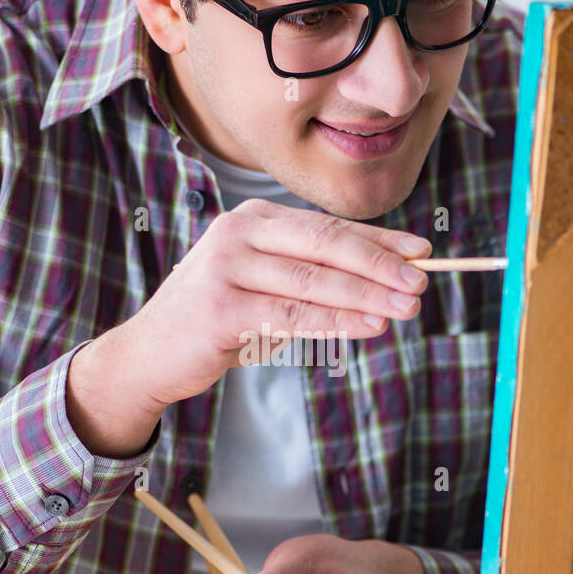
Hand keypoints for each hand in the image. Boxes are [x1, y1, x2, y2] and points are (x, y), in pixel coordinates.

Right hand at [68, 200, 430, 447]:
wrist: (150, 354)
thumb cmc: (218, 319)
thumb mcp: (264, 286)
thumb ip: (311, 277)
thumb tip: (387, 279)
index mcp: (253, 219)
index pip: (328, 227)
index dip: (379, 240)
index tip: (421, 252)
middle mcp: (239, 233)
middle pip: (326, 246)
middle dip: (380, 265)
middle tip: (422, 282)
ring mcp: (226, 267)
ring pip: (313, 282)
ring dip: (366, 296)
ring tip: (405, 308)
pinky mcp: (221, 307)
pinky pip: (292, 315)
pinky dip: (336, 322)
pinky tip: (369, 327)